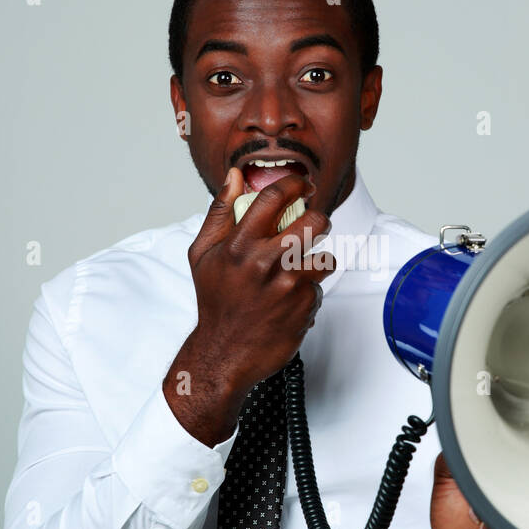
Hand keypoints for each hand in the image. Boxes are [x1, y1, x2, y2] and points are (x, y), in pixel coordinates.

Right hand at [162, 167, 337, 445]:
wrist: (223, 353)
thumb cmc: (214, 302)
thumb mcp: (203, 254)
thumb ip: (220, 212)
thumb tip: (235, 176)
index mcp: (239, 245)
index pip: (274, 198)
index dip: (294, 185)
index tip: (301, 186)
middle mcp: (266, 263)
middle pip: (315, 223)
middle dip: (319, 220)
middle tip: (313, 226)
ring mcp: (289, 286)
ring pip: (326, 258)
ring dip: (317, 261)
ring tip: (299, 270)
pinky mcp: (304, 307)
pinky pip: (318, 289)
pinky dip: (308, 292)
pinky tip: (288, 301)